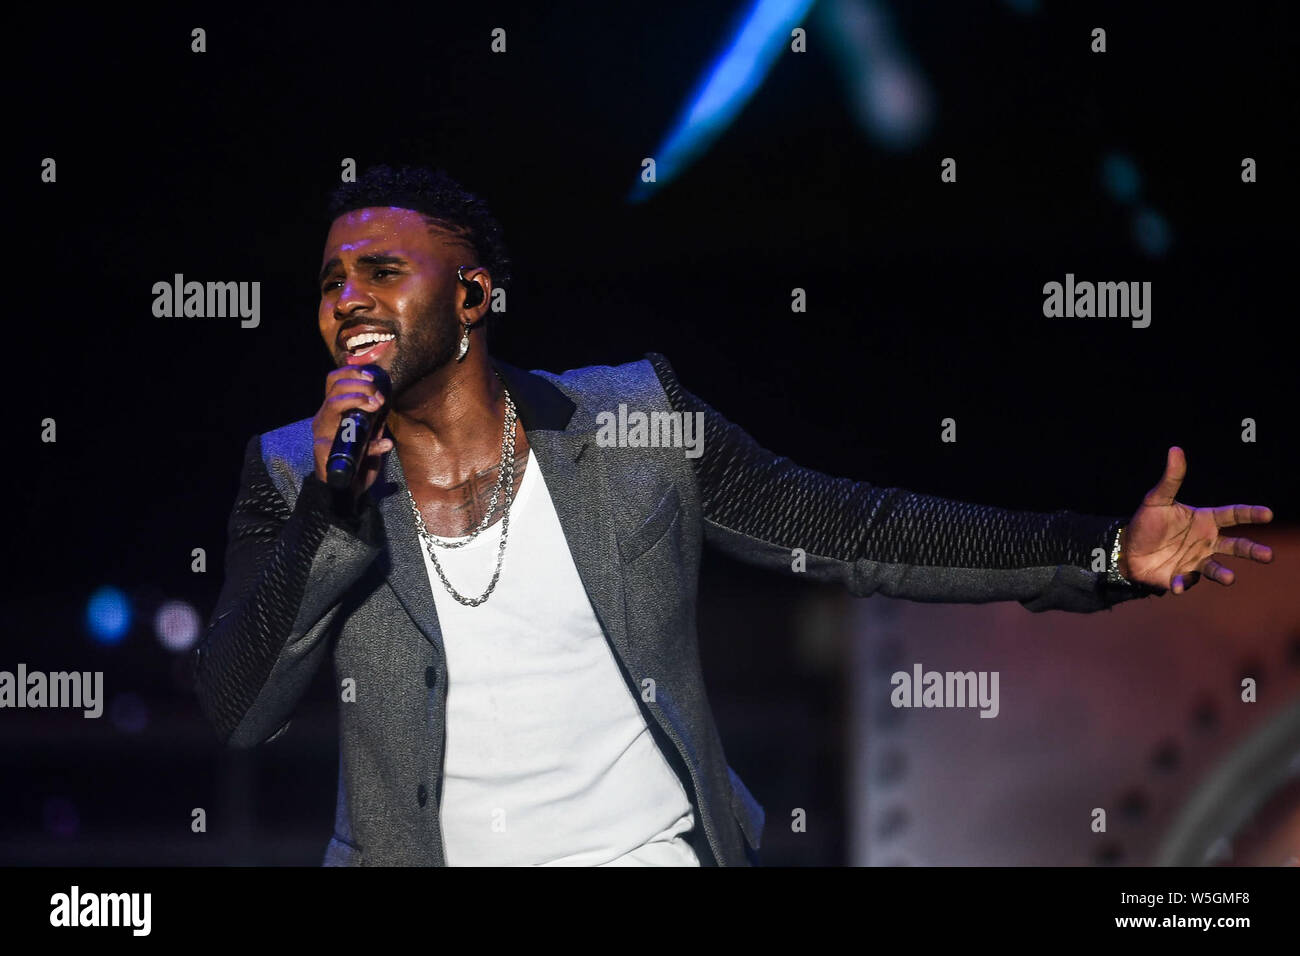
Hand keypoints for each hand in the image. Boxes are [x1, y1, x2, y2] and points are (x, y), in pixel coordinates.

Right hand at [311, 366, 393, 494]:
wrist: (345, 493)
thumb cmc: (357, 462)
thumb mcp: (370, 435)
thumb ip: (376, 420)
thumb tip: (387, 402)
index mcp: (333, 411)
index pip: (335, 381)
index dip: (352, 372)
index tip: (373, 376)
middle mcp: (324, 418)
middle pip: (335, 388)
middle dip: (361, 386)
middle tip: (379, 397)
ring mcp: (322, 434)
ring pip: (332, 404)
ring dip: (357, 400)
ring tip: (376, 406)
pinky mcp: (323, 452)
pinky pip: (344, 441)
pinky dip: (370, 444)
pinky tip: (383, 444)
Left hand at [1120, 446, 1273, 593]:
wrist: (1126, 550)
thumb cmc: (1146, 523)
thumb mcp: (1156, 499)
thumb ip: (1171, 479)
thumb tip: (1175, 450)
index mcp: (1205, 520)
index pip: (1233, 514)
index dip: (1250, 513)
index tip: (1267, 513)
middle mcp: (1206, 541)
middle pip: (1236, 545)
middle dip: (1252, 550)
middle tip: (1268, 556)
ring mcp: (1196, 560)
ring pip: (1216, 568)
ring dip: (1222, 574)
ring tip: (1230, 578)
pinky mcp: (1182, 577)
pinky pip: (1186, 581)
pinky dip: (1182, 583)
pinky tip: (1177, 585)